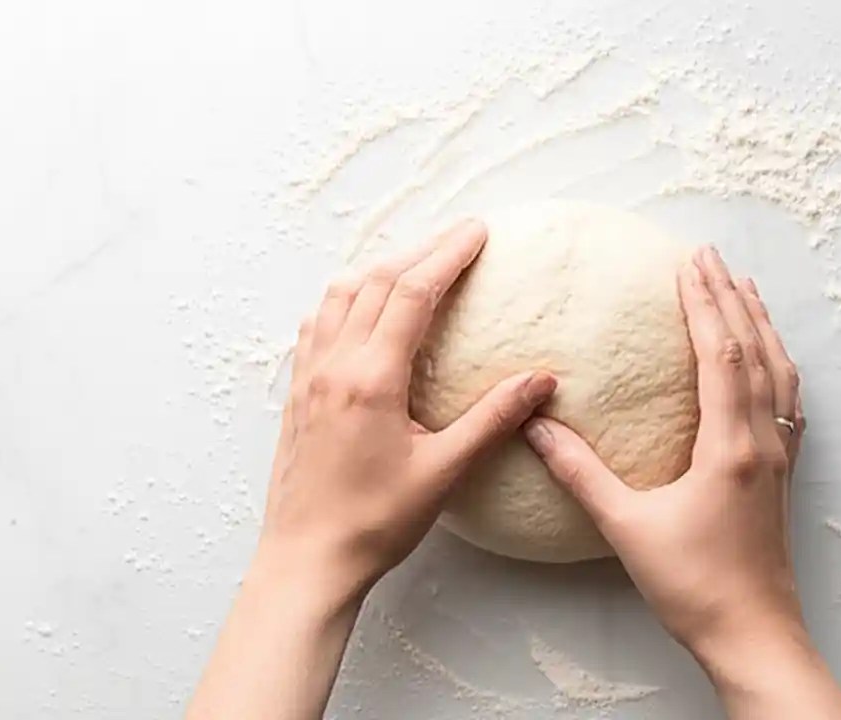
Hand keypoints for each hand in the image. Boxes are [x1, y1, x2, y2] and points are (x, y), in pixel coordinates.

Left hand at [188, 220, 555, 719]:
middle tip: (460, 235)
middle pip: (374, 280)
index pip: (411, 293)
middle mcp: (334, 365)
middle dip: (420, 250)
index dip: (447, 255)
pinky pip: (318, 322)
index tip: (478, 233)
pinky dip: (346, 296)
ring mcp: (309, 376)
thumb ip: (493, 419)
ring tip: (416, 260)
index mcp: (371, 378)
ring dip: (379, 267)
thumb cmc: (374, 522)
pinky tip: (362, 306)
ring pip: (340, 294)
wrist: (307, 559)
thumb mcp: (445, 471)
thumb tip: (541, 380)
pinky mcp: (299, 393)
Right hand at [524, 246, 840, 717]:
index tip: (689, 263)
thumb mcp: (626, 528)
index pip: (722, 355)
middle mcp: (763, 443)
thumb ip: (580, 473)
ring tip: (744, 288)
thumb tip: (537, 427)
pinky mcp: (782, 475)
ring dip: (760, 324)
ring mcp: (779, 458)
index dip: (705, 303)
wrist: (753, 635)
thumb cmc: (693, 587)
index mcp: (730, 446)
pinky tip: (769, 362)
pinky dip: (776, 364)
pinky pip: (787, 402)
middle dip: (732, 297)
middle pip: (756, 351)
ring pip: (780, 372)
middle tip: (711, 255)